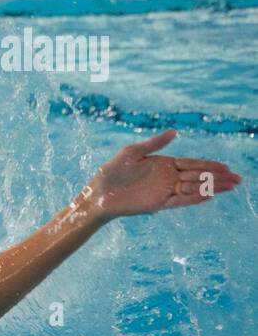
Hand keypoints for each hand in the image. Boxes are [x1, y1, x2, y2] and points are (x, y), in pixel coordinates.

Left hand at [86, 129, 241, 217]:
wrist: (98, 192)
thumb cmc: (112, 171)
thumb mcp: (133, 152)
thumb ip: (155, 143)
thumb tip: (175, 132)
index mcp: (164, 164)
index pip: (192, 164)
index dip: (209, 165)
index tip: (227, 167)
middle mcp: (167, 178)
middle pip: (198, 177)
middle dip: (218, 177)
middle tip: (238, 179)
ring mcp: (164, 191)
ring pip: (193, 188)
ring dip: (212, 187)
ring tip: (231, 187)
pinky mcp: (158, 203)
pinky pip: (180, 200)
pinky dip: (194, 197)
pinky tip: (209, 195)